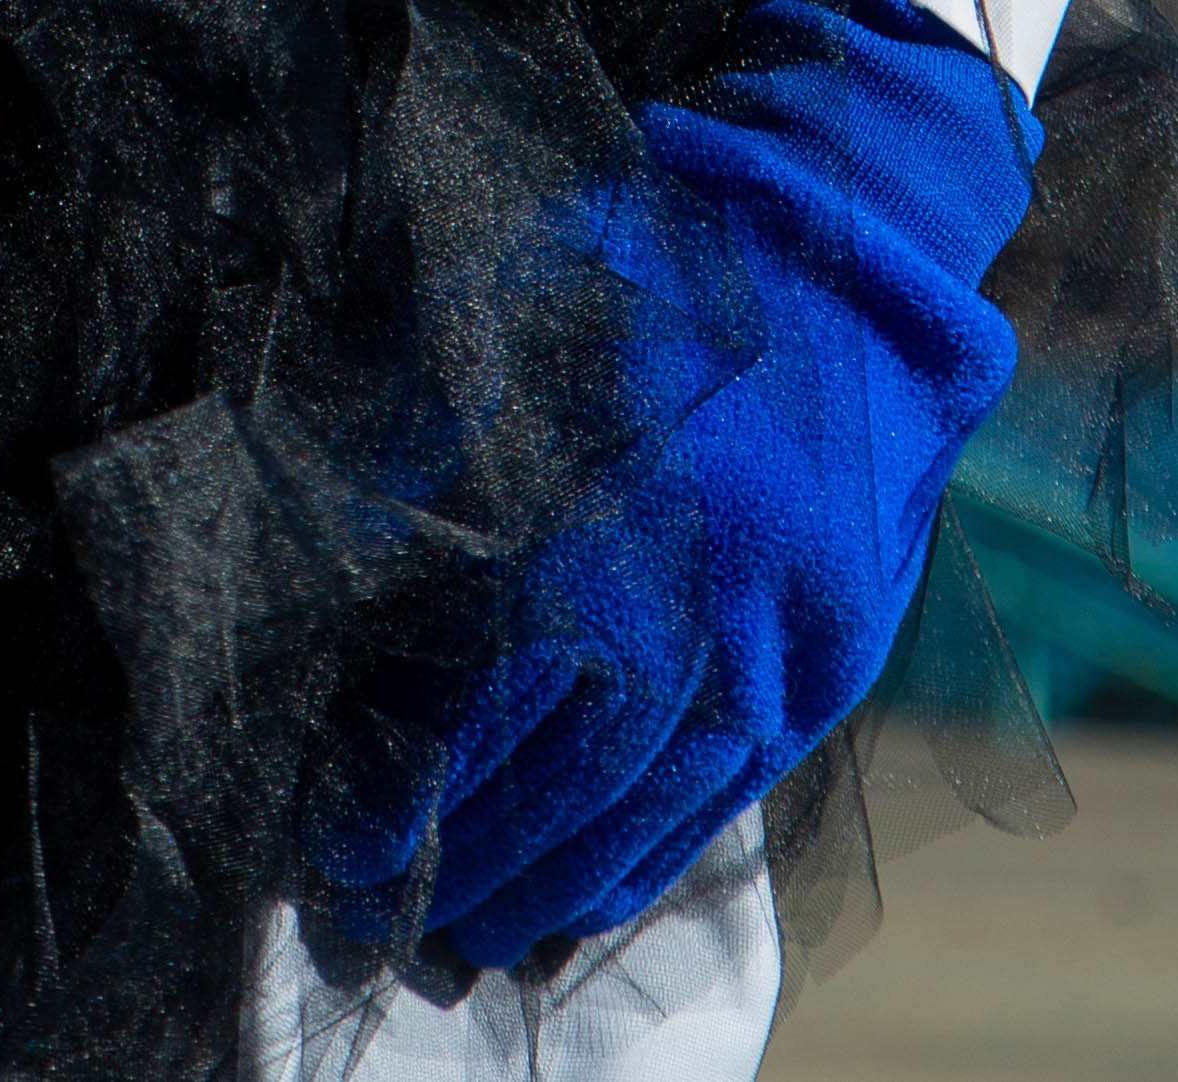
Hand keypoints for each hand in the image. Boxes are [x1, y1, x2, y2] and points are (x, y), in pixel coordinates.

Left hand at [321, 0, 1037, 976]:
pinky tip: (580, 901)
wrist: (842, 248)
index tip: (337, 840)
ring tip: (462, 928)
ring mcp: (784, 628)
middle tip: (378, 913)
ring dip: (549, 875)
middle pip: (567, 762)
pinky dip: (650, 856)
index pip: (491, 683)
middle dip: (465, 849)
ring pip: (649, 795)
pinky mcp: (835, 653)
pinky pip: (730, 789)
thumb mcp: (516, 318)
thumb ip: (432, 448)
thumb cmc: (650, 262)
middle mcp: (708, 582)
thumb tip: (335, 572)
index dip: (410, 776)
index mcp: (621, 495)